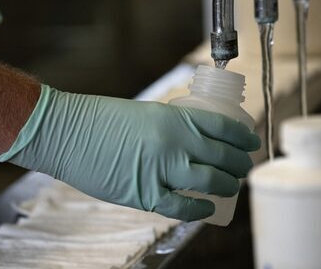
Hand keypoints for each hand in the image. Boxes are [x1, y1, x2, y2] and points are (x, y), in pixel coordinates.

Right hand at [0, 85, 259, 220]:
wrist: (69, 133)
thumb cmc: (101, 118)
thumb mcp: (146, 112)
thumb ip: (171, 127)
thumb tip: (191, 143)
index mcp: (175, 118)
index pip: (222, 127)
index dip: (243, 137)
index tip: (251, 141)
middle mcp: (174, 143)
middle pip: (222, 156)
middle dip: (240, 164)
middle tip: (244, 167)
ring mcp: (162, 170)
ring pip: (210, 182)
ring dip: (227, 185)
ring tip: (232, 185)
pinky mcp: (146, 194)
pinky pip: (183, 207)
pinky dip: (200, 209)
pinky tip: (207, 208)